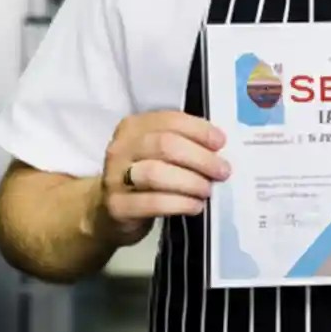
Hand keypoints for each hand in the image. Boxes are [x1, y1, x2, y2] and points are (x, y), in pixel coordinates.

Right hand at [85, 111, 230, 246]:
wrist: (108, 211)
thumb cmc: (144, 176)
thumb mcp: (157, 153)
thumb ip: (183, 143)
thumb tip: (218, 147)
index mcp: (134, 127)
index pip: (171, 120)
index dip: (200, 130)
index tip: (220, 143)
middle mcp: (121, 148)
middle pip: (165, 145)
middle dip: (201, 158)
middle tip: (222, 171)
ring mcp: (114, 177)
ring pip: (156, 173)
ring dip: (191, 182)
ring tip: (207, 190)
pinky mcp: (117, 206)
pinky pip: (152, 202)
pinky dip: (180, 203)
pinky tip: (195, 206)